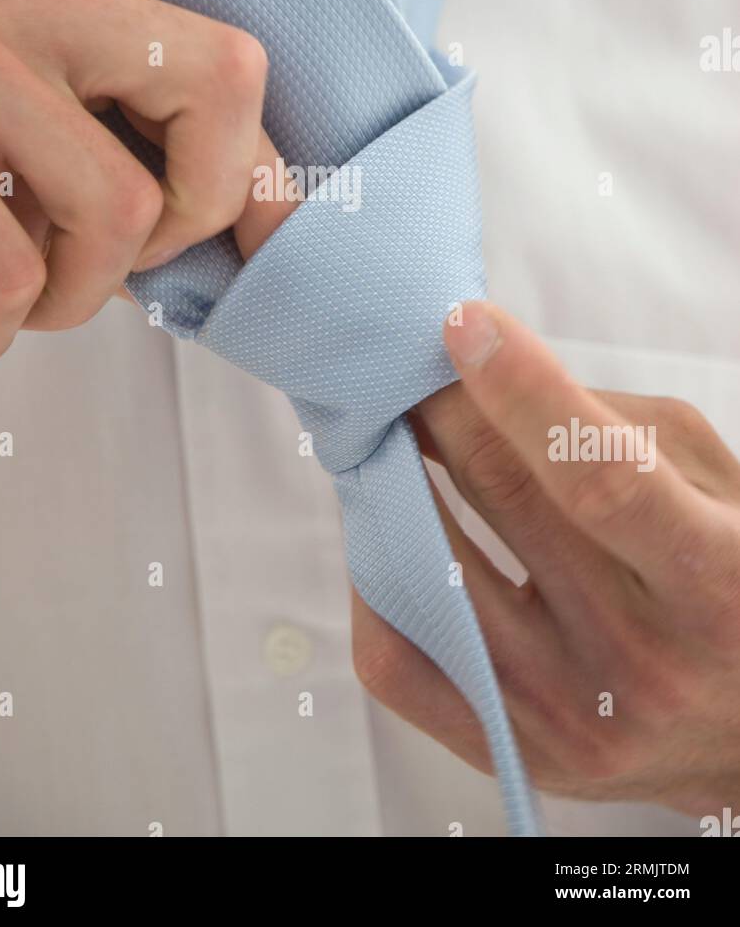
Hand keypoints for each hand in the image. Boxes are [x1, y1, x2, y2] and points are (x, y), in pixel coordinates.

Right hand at [0, 0, 269, 364]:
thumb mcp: (26, 159)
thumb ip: (136, 161)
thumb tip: (278, 212)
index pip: (228, 62)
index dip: (249, 171)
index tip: (216, 243)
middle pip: (214, 88)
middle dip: (186, 218)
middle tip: (102, 267)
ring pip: (119, 211)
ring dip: (68, 302)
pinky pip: (12, 281)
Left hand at [352, 301, 739, 815]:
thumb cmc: (731, 580)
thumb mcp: (718, 485)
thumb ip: (616, 426)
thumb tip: (490, 374)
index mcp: (717, 586)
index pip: (601, 477)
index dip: (523, 391)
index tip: (463, 324)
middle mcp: (644, 665)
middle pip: (506, 504)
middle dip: (442, 411)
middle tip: (408, 367)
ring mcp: (570, 721)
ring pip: (434, 574)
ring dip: (395, 480)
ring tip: (393, 435)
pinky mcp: (509, 752)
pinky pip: (396, 659)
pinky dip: (372, 577)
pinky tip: (390, 529)